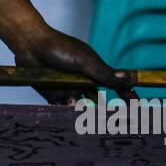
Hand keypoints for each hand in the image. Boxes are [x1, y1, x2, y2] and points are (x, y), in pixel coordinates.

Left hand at [13, 29, 136, 100]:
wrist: (29, 45)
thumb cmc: (58, 48)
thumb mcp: (83, 61)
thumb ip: (103, 73)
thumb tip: (127, 79)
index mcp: (95, 71)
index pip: (116, 86)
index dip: (127, 96)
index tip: (136, 107)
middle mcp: (84, 81)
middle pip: (98, 101)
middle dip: (101, 111)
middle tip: (105, 120)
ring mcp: (69, 88)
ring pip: (80, 106)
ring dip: (80, 107)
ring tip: (74, 99)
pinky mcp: (54, 95)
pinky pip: (63, 107)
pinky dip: (65, 107)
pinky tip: (64, 99)